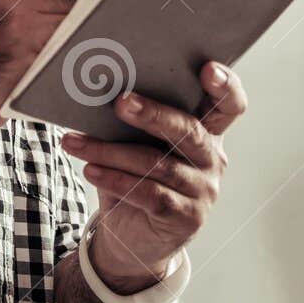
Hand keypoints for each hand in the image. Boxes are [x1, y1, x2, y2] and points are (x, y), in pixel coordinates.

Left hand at [61, 61, 247, 291]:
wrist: (132, 235)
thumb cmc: (133, 174)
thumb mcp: (136, 143)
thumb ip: (132, 119)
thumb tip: (94, 88)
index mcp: (206, 131)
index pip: (228, 105)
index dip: (225, 86)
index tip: (208, 68)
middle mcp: (211, 158)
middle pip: (188, 130)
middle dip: (153, 114)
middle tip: (120, 102)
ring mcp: (203, 190)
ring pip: (158, 164)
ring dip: (110, 151)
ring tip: (75, 143)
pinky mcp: (186, 217)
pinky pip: (150, 194)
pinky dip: (116, 180)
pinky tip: (90, 170)